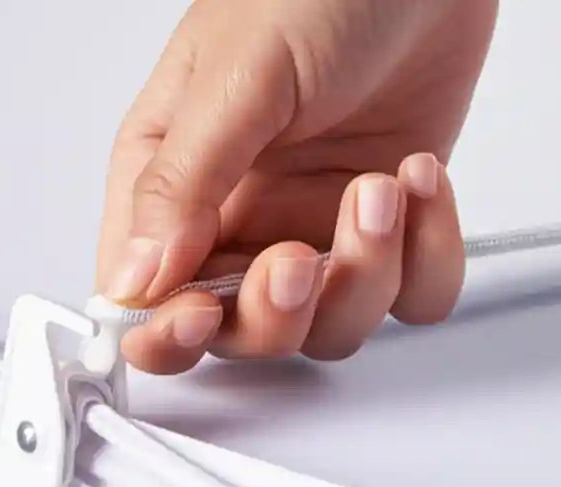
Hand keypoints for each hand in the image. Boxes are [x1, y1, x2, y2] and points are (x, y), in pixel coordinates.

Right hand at [96, 0, 497, 372]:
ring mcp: (314, 224)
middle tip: (300, 259)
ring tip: (380, 188)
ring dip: (364, 275)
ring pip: (329, 326)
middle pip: (238, 335)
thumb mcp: (235, 78)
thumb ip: (180, 184)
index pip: (144, 298)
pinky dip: (428, 258)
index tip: (198, 319)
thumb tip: (131, 280)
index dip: (166, 332)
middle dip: (274, 314)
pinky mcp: (387, 226)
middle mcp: (237, 216)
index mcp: (170, 182)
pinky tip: (421, 183)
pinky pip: (410, 295)